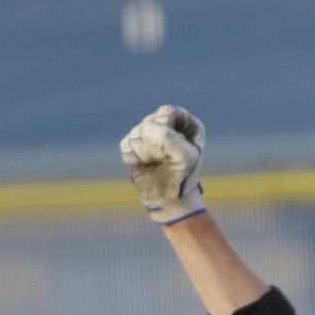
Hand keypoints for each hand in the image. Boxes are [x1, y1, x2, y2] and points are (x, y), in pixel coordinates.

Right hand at [120, 104, 206, 224]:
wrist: (169, 202)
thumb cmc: (182, 180)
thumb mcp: (184, 159)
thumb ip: (168, 139)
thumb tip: (145, 129)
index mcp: (188, 125)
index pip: (166, 113)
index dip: (163, 129)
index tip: (170, 148)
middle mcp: (170, 126)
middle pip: (150, 121)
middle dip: (152, 142)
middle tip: (162, 159)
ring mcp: (153, 136)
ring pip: (136, 132)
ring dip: (143, 151)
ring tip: (154, 163)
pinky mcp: (137, 148)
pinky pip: (126, 143)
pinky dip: (132, 157)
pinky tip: (143, 165)